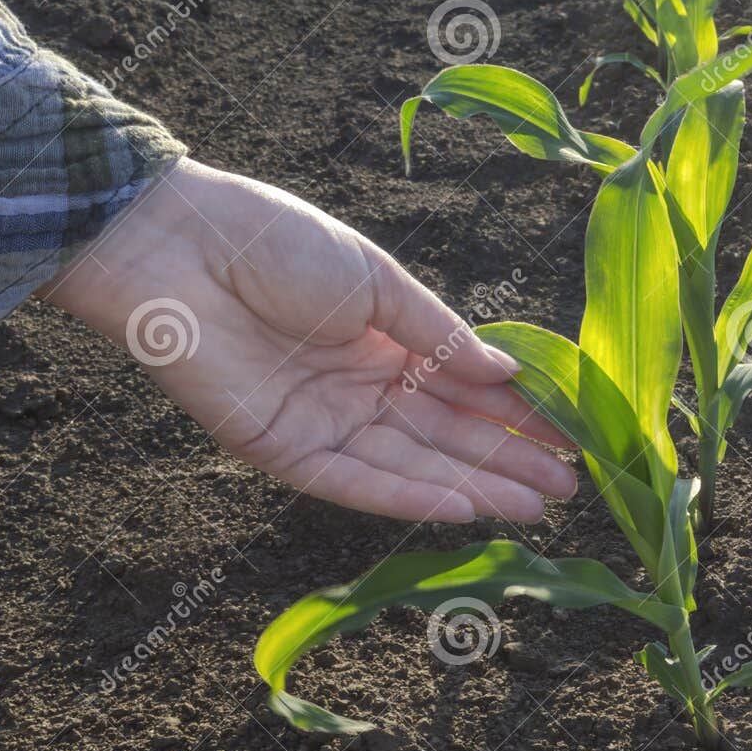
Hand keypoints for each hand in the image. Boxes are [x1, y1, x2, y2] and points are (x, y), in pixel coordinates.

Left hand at [39, 159, 575, 522]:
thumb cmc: (276, 244)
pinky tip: (464, 507)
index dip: (519, 412)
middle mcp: (361, 389)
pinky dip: (408, 497)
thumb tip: (509, 371)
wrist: (178, 245)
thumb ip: (440, 334)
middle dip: (510, 460)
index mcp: (386, 341)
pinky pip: (355, 482)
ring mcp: (324, 423)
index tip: (574, 435)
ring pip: (412, 466)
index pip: (465, 387)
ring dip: (475, 486)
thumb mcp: (377, 281)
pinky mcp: (282, 451)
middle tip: (573, 487)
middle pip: (447, 435)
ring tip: (538, 506)